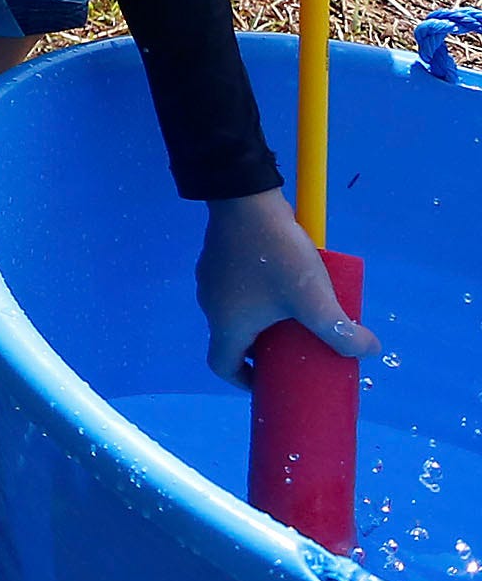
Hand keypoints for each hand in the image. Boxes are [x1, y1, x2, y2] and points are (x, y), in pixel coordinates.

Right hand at [200, 193, 374, 382]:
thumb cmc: (276, 256)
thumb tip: (369, 351)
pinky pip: (236, 290)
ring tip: (295, 314)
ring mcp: (211, 279)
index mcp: (226, 323)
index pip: (222, 366)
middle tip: (296, 347)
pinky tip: (282, 283)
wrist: (245, 198)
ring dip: (262, 323)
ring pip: (236, 313)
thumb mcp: (315, 299)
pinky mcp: (218, 258)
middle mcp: (211, 305)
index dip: (245, 382)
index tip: (271, 381)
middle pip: (233, 340)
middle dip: (264, 351)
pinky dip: (256, 298)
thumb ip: (341, 331)